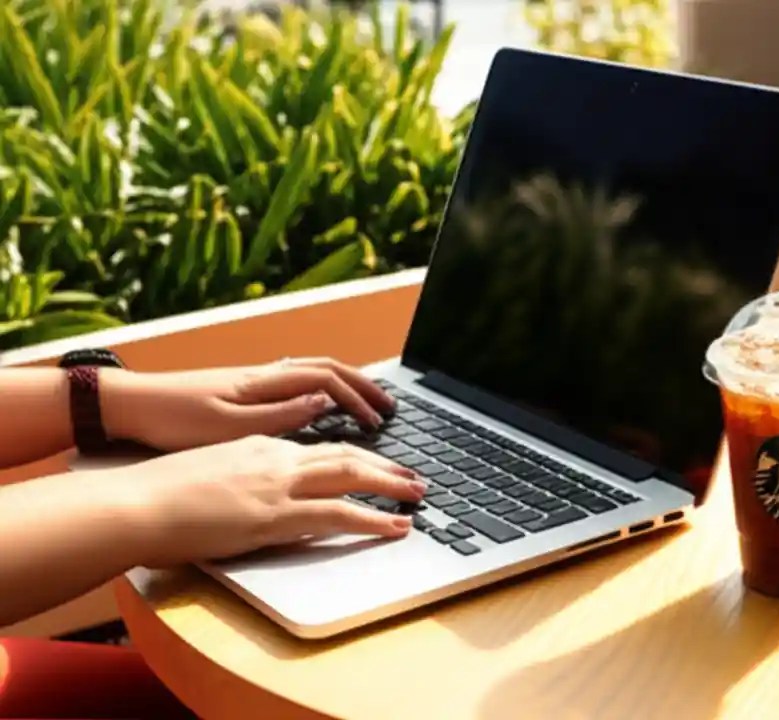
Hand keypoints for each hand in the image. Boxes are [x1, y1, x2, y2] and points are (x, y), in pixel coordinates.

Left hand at [100, 357, 395, 451]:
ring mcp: (252, 379)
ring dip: (345, 385)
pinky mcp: (241, 389)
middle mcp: (264, 374)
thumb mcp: (230, 426)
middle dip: (364, 385)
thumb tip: (327, 404)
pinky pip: (295, 380)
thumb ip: (281, 415)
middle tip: (391, 406)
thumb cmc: (173, 420)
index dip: (360, 400)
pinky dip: (321, 387)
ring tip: (366, 402)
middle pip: (328, 369)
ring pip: (312, 371)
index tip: (380, 424)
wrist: (127, 405)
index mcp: (265, 383)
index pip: (329, 382)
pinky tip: (321, 402)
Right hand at [108, 436, 424, 565]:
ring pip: (351, 475)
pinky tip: (395, 525)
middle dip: (384, 465)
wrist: (134, 502)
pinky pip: (339, 513)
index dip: (352, 454)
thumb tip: (246, 494)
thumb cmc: (157, 495)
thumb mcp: (206, 472)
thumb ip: (236, 476)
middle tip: (412, 476)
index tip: (374, 461)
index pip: (318, 446)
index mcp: (257, 446)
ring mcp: (278, 485)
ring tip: (418, 495)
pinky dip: (374, 519)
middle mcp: (275, 458)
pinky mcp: (276, 516)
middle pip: (345, 454)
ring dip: (391, 485)